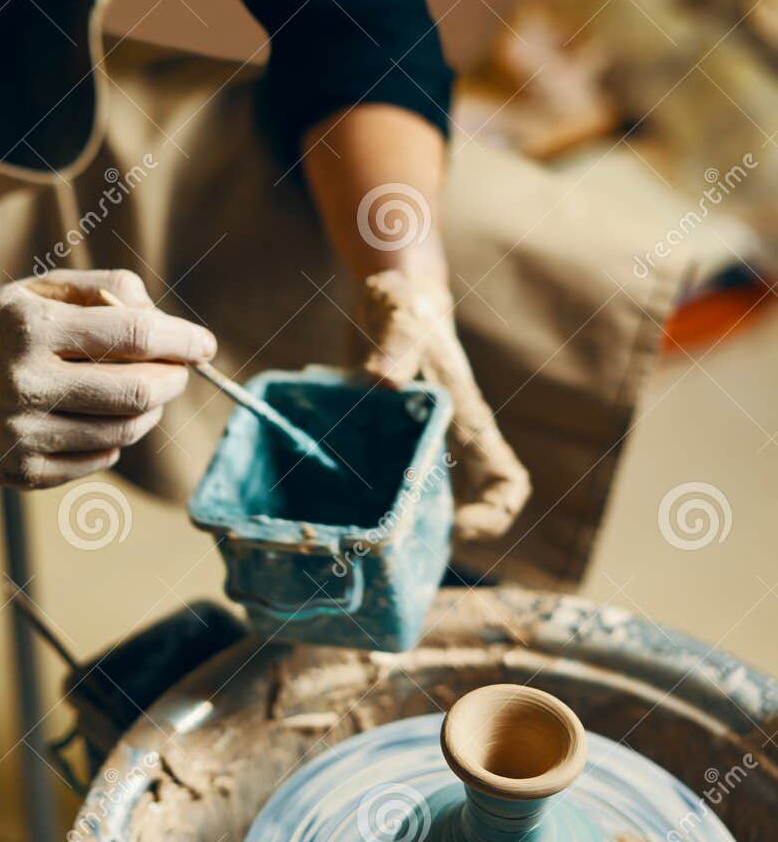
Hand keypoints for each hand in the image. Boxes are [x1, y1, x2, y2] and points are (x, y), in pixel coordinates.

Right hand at [0, 269, 214, 488]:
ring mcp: (22, 433)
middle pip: (137, 390)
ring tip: (147, 392)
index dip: (180, 341)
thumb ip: (104, 289)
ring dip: (151, 410)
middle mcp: (25, 382)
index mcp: (31, 328)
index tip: (205, 344)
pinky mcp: (22, 472)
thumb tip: (164, 320)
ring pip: (124, 429)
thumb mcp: (36, 291)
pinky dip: (117, 437)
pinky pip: (100, 458)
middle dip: (173, 379)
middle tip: (179, 370)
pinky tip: (105, 417)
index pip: (132, 335)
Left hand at [358, 268, 530, 542]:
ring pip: (428, 501)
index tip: (459, 528)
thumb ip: (393, 346)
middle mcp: (451, 440)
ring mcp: (423, 443)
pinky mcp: (390, 440)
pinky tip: (335, 505)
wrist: (388, 294)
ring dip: (406, 524)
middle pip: (466, 506)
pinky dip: (370, 499)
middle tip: (399, 547)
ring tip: (368, 539)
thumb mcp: (397, 319)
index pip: (505, 480)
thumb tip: (382, 383)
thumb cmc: (404, 307)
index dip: (495, 514)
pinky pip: (390, 483)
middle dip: (440, 534)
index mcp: (466, 420)